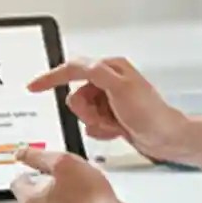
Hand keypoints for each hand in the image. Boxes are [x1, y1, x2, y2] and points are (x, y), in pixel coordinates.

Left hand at [11, 148, 160, 202]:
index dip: (27, 169)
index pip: (18, 184)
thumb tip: (23, 152)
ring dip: (60, 198)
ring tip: (79, 187)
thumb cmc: (89, 199)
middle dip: (46, 184)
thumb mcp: (63, 163)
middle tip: (61, 174)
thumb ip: (40, 156)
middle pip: (34, 197)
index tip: (33, 164)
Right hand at [28, 57, 188, 163]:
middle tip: (105, 116)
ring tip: (114, 124)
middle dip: (87, 110)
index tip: (34, 87)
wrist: (167, 139)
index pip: (73, 68)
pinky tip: (117, 131)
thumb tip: (79, 64)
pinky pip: (91, 124)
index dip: (51, 77)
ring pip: (82, 111)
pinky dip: (101, 130)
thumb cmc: (151, 113)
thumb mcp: (121, 88)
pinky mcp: (111, 116)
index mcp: (110, 68)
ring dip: (95, 121)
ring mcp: (109, 100)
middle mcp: (108, 81)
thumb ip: (97, 73)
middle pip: (76, 94)